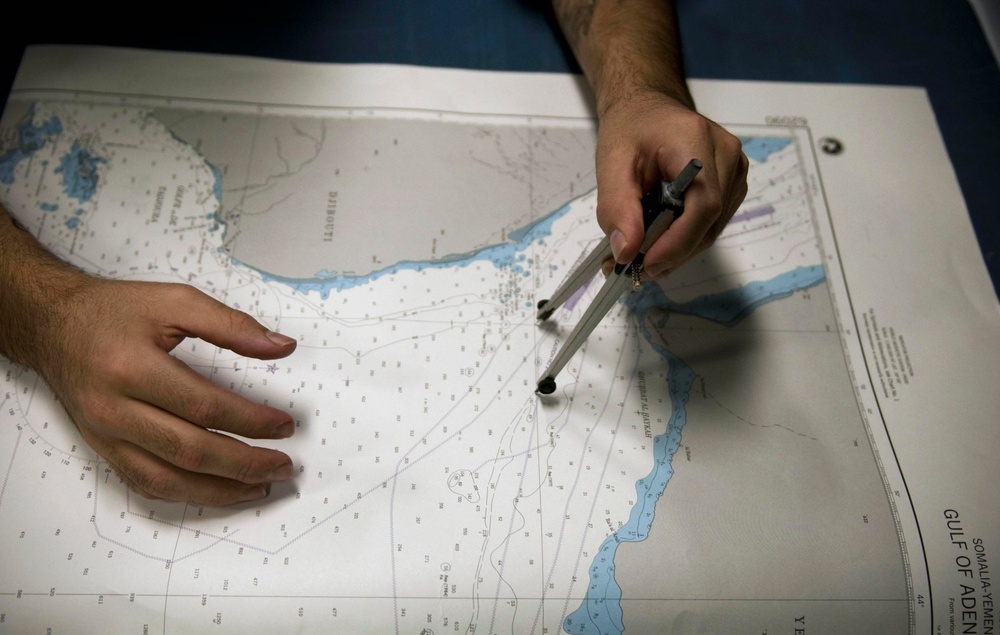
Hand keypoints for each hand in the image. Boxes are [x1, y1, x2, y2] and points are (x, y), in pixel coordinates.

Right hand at [36, 275, 297, 505]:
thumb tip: (281, 347)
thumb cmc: (113, 311)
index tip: (284, 425)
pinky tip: (219, 489)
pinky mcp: (103, 449)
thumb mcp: (175, 301)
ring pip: (167, 479)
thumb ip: (231, 325)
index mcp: (133, 368)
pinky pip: (146, 484)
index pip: (205, 407)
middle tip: (283, 465)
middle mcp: (114, 409)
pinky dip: (186, 493)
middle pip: (189, 450)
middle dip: (244, 463)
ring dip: (219, 490)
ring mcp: (106, 435)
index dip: (252, 421)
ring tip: (260, 485)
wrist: (54, 326)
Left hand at [595, 89, 748, 277]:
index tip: (647, 264)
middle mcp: (726, 154)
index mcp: (696, 140)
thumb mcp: (611, 162)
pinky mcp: (733, 184)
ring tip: (641, 255)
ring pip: (711, 229)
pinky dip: (685, 238)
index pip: (703, 204)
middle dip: (671, 252)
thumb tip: (627, 250)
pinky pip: (712, 223)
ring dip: (677, 250)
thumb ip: (616, 207)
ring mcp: (735, 170)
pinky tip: (659, 240)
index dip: (677, 242)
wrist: (648, 108)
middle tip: (633, 268)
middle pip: (708, 222)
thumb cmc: (631, 129)